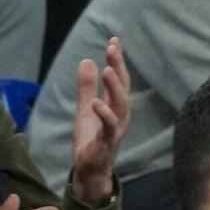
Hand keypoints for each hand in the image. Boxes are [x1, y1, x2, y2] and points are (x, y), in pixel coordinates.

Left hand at [68, 37, 128, 205]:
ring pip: (121, 105)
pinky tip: (96, 102)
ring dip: (115, 88)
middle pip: (123, 88)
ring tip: (108, 70)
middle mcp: (122, 115)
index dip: (118, 61)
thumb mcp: (86, 107)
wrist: (91, 169)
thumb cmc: (92, 139)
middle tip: (112, 49)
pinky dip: (104, 114)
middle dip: (119, 68)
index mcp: (117, 106)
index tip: (114, 41)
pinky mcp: (107, 141)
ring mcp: (116, 128)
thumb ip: (87, 86)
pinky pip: (109, 127)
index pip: (120, 80)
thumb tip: (86, 60)